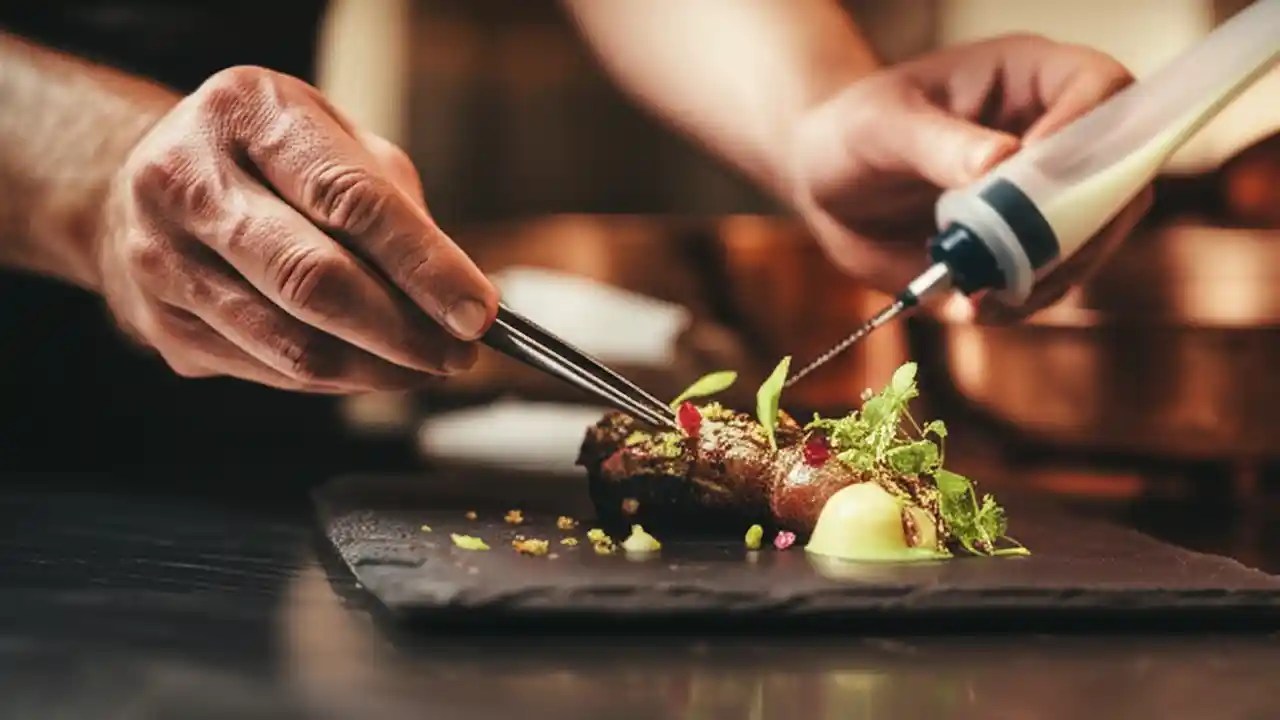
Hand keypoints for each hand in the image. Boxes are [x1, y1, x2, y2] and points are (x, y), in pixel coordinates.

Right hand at [98, 66, 497, 391]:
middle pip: (313, 281)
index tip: (478, 311)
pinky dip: (337, 378)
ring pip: (292, 345)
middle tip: (461, 353)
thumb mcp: (335, 140)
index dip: (424, 265)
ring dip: (378, 369)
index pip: (349, 199)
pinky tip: (371, 366)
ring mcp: (163, 259)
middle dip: (405, 331)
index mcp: (245, 111)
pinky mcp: (163, 325)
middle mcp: (187, 181)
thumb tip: (457, 296)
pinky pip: (272, 372)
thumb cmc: (267, 158)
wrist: (145, 182)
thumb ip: (394, 206)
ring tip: (428, 366)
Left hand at [788, 34, 1153, 321]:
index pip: (1104, 88)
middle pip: (1122, 173)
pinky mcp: (1028, 245)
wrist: (824, 182)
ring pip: (1097, 235)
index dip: (1093, 133)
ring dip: (1053, 273)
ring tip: (982, 293)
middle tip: (1020, 259)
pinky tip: (973, 305)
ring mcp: (1048, 193)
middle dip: (1080, 224)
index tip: (1039, 180)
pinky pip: (1055, 277)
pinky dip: (1025, 300)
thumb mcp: (880, 128)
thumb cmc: (851, 132)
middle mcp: (1054, 132)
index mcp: (1028, 79)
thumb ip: (936, 143)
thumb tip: (998, 162)